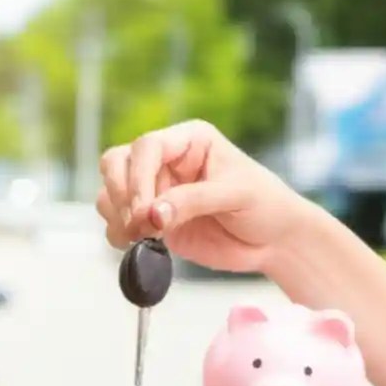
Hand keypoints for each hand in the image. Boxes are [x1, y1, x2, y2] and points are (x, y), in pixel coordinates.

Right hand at [96, 120, 323, 271]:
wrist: (274, 242)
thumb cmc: (265, 206)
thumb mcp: (235, 195)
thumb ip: (192, 201)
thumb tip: (152, 214)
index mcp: (188, 141)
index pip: (146, 147)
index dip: (139, 177)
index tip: (146, 211)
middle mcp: (166, 162)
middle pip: (116, 164)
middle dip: (122, 195)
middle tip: (139, 224)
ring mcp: (155, 191)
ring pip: (111, 193)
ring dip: (117, 216)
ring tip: (142, 237)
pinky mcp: (151, 220)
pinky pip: (117, 222)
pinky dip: (119, 234)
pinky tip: (139, 244)